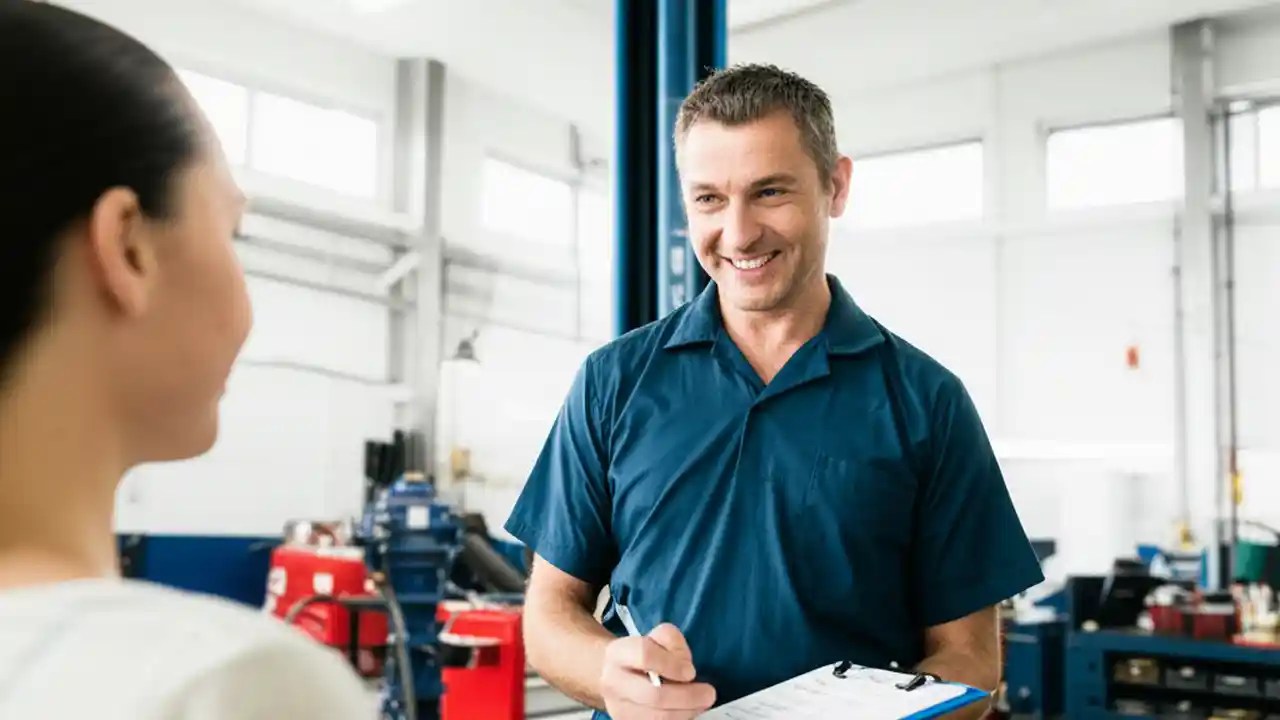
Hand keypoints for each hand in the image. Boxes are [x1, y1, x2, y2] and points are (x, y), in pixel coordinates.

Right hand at [600, 623, 716, 718]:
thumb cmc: (642, 654)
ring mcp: (617, 708)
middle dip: (687, 697)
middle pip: (653, 696)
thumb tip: (685, 669)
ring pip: (656, 718)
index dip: (672, 664)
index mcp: (618, 653)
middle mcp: (613, 682)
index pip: (645, 655)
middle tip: (708, 694)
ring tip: (699, 705)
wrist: (612, 673)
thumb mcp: (658, 636)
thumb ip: (674, 643)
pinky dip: (677, 719)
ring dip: (685, 713)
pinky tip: (686, 712)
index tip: (691, 672)